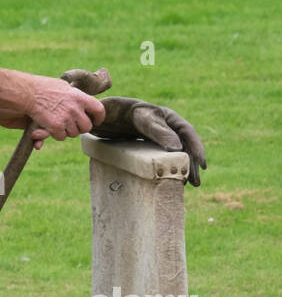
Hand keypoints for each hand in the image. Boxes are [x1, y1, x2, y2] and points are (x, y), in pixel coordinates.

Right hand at [25, 74, 106, 141]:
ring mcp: (66, 118)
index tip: (96, 121)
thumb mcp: (63, 86)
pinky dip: (56, 135)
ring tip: (58, 122)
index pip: (99, 109)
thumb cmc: (42, 87)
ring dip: (67, 131)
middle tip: (72, 125)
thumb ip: (74, 95)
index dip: (99, 117)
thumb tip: (81, 102)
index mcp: (79, 96)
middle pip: (87, 127)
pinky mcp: (56, 127)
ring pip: (74, 134)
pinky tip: (50, 126)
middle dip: (80, 128)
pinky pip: (61, 137)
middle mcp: (75, 108)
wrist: (28, 93)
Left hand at [88, 96, 207, 186]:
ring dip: (182, 168)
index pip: (186, 132)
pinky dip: (167, 169)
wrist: (96, 117)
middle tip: (196, 182)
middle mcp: (162, 126)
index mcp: (163, 115)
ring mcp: (153, 137)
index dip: (196, 148)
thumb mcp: (138, 118)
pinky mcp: (143, 147)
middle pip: (183, 145)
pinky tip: (169, 180)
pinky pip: (160, 158)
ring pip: (173, 153)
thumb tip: (177, 148)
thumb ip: (155, 129)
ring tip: (187, 185)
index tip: (201, 165)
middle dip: (191, 163)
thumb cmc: (115, 111)